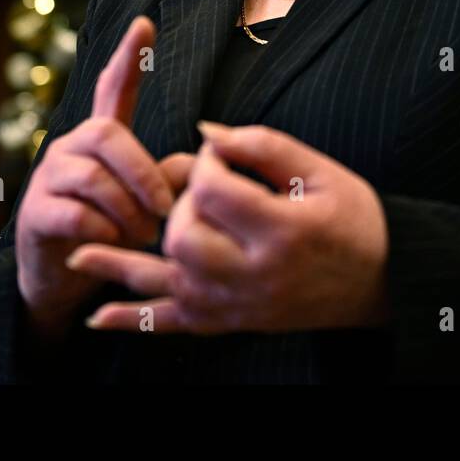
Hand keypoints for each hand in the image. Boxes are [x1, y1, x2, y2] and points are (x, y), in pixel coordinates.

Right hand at [14, 16, 193, 341]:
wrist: (61, 280)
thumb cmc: (112, 232)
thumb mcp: (147, 203)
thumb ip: (171, 178)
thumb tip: (196, 163)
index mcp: (101, 140)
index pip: (113, 89)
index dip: (128, 57)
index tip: (144, 23)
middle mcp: (72, 149)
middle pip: (105, 133)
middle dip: (142, 171)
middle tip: (165, 209)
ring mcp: (49, 179)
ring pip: (93, 176)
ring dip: (127, 209)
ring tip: (143, 234)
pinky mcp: (35, 214)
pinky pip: (75, 212)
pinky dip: (103, 229)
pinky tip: (113, 241)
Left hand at [69, 121, 389, 334]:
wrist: (381, 281)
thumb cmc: (354, 218)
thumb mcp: (321, 170)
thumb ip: (260, 146)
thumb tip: (203, 135)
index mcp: (281, 230)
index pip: (213, 190)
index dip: (208, 162)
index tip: (221, 153)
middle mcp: (254, 273)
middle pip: (181, 236)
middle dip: (174, 204)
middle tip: (194, 186)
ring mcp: (239, 304)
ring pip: (167, 281)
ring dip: (121, 265)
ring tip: (78, 253)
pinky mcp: (231, 321)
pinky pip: (174, 325)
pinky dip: (133, 322)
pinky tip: (96, 318)